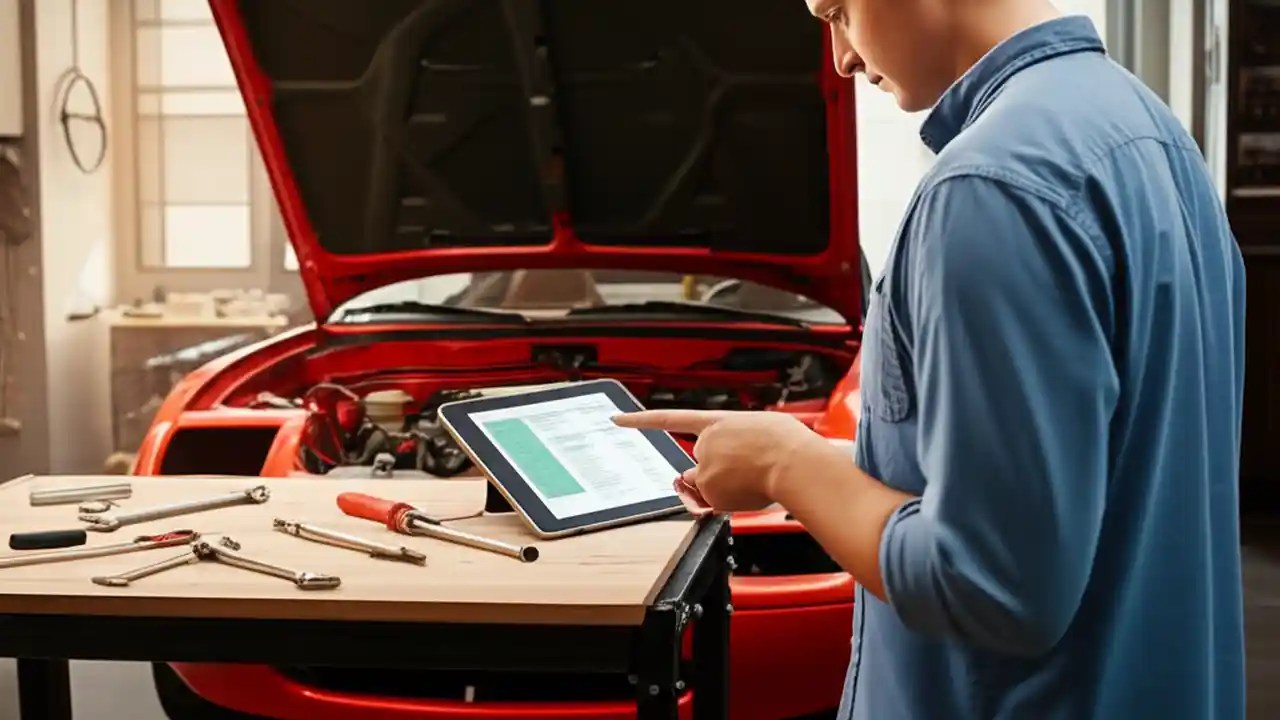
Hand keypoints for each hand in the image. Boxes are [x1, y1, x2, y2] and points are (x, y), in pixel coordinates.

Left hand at [612, 409, 822, 512]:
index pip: (668, 419)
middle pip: (697, 464)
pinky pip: (716, 503)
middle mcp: (704, 445)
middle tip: (743, 470)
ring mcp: (705, 469)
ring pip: (706, 485)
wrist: (792, 462)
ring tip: (751, 479)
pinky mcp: (712, 493)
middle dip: (714, 471)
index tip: (617, 420)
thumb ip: (736, 438)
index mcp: (715, 422)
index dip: (640, 421)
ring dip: (722, 486)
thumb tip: (732, 458)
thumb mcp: (758, 427)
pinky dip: (730, 501)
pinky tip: (750, 491)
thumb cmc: (785, 442)